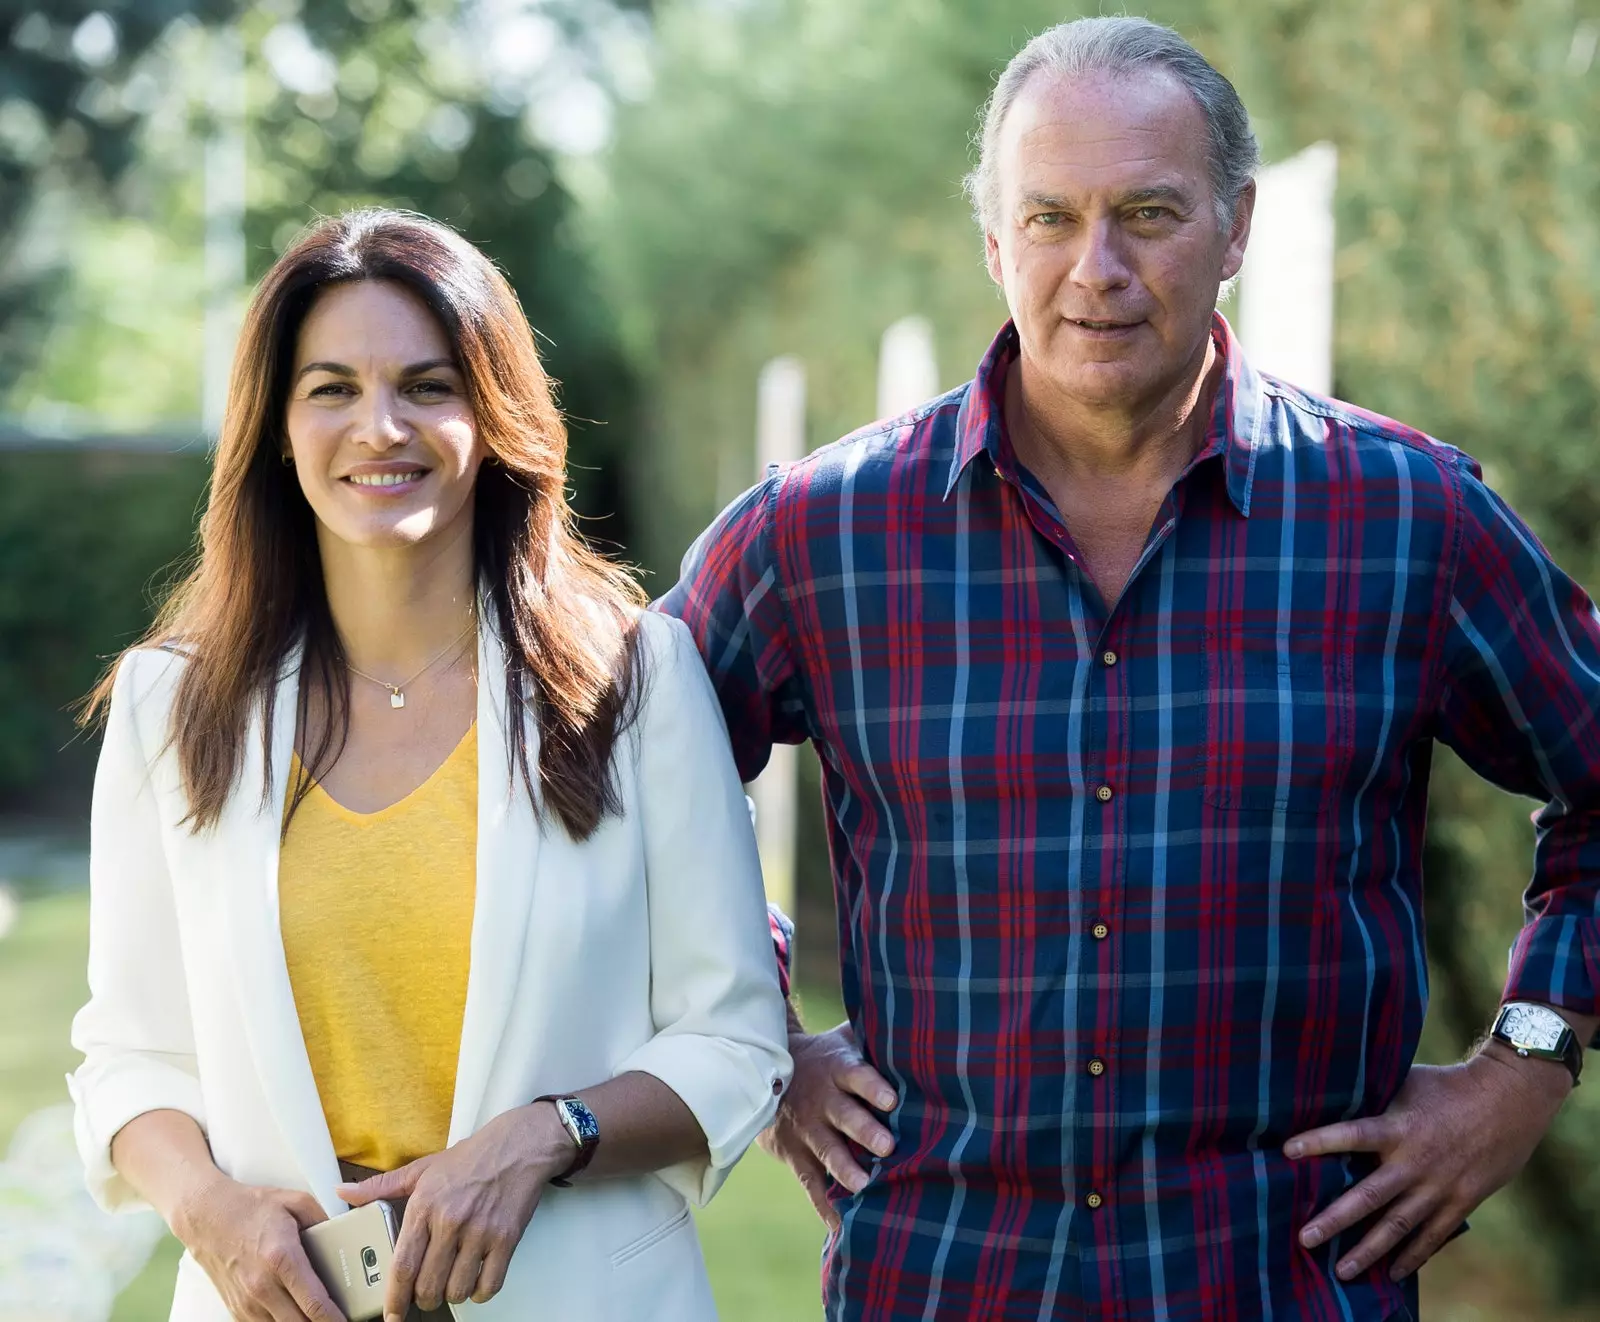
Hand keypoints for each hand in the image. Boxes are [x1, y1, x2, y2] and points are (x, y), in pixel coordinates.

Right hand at [172, 1174, 343, 1321]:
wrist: (206, 1216)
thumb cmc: (250, 1207)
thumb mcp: (296, 1201)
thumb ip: (323, 1220)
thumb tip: (342, 1239)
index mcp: (282, 1257)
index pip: (314, 1302)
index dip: (334, 1318)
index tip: (347, 1320)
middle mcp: (262, 1285)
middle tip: (336, 1315)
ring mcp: (246, 1301)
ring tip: (314, 1312)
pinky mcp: (236, 1308)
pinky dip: (280, 1321)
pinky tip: (292, 1310)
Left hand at [338, 1104, 568, 1320]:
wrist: (519, 1145)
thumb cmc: (471, 1158)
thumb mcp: (422, 1168)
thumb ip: (380, 1186)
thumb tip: (342, 1193)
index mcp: (425, 1205)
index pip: (403, 1265)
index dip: (394, 1298)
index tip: (391, 1314)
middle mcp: (451, 1221)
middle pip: (428, 1285)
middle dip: (423, 1299)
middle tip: (425, 1294)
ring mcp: (481, 1231)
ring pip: (457, 1290)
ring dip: (452, 1295)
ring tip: (451, 1282)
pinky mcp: (507, 1239)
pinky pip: (489, 1285)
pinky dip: (480, 1292)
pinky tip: (476, 1280)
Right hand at [757, 1021, 896, 1228]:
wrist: (765, 1074)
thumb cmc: (826, 1056)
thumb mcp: (844, 1038)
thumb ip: (874, 1037)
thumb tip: (919, 1026)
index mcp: (838, 1069)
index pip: (857, 1076)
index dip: (872, 1087)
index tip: (891, 1099)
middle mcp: (823, 1101)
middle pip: (844, 1116)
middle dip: (864, 1131)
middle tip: (887, 1146)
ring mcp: (809, 1131)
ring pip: (827, 1151)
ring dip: (845, 1169)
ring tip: (865, 1186)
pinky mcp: (798, 1156)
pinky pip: (811, 1184)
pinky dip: (825, 1206)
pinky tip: (842, 1226)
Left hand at [1287, 1049, 1570, 1281]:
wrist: (1509, 1100)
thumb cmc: (1448, 1085)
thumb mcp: (1406, 1083)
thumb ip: (1374, 1098)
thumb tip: (1333, 1094)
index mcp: (1397, 1127)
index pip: (1350, 1134)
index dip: (1318, 1142)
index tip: (1286, 1152)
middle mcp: (1415, 1162)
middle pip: (1368, 1197)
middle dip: (1334, 1220)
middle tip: (1305, 1239)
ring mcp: (1439, 1186)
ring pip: (1398, 1226)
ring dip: (1369, 1251)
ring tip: (1342, 1271)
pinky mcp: (1462, 1201)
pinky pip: (1433, 1236)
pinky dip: (1413, 1256)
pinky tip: (1393, 1273)